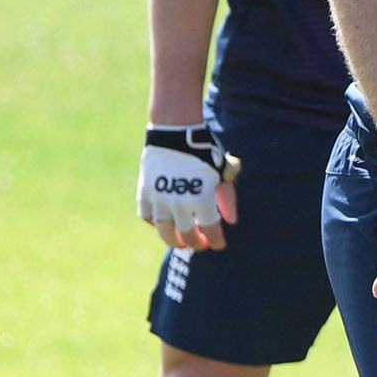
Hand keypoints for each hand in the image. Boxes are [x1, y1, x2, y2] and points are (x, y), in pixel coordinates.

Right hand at [137, 124, 239, 249]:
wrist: (175, 130)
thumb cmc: (204, 150)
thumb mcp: (222, 172)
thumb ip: (227, 197)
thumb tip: (231, 221)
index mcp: (203, 199)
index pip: (211, 230)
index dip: (215, 241)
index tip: (218, 245)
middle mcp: (181, 203)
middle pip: (188, 236)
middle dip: (196, 243)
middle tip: (199, 244)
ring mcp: (160, 199)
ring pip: (165, 231)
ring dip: (173, 240)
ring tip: (180, 242)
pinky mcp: (145, 192)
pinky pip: (147, 216)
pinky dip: (154, 222)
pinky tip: (163, 222)